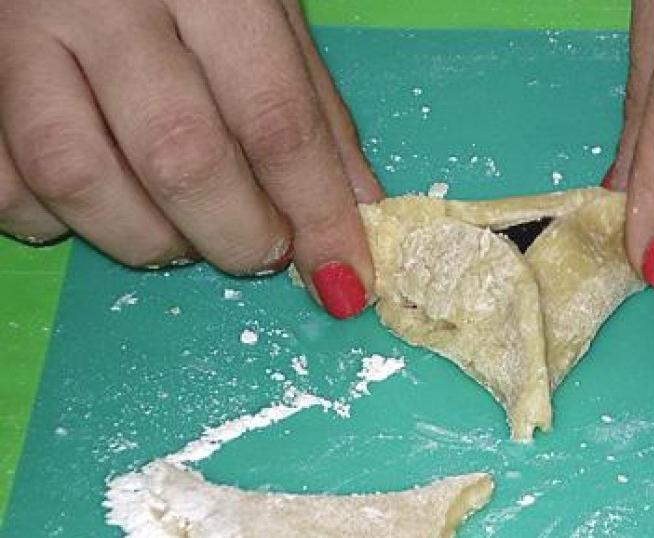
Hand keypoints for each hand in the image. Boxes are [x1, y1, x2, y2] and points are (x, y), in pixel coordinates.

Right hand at [0, 0, 380, 318]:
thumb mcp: (264, 7)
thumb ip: (310, 103)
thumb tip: (354, 209)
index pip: (276, 117)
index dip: (316, 213)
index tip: (344, 278)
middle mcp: (107, 4)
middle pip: (180, 157)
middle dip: (236, 237)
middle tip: (262, 251)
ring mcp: (21, 36)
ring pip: (79, 178)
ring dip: (146, 239)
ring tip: (181, 235)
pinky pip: (2, 184)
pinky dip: (53, 221)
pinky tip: (98, 204)